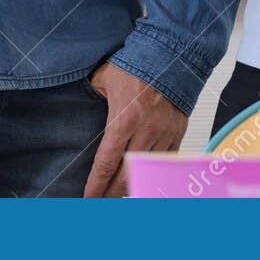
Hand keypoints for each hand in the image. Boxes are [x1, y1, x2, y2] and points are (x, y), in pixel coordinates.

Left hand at [83, 61, 188, 196]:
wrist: (174, 54)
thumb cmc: (140, 62)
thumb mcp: (105, 78)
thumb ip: (93, 96)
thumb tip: (82, 106)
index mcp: (124, 119)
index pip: (106, 162)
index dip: (96, 185)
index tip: (88, 198)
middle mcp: (145, 131)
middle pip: (126, 175)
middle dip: (111, 194)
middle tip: (100, 205)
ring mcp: (164, 134)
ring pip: (146, 172)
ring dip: (132, 187)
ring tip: (120, 197)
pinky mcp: (178, 132)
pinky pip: (165, 161)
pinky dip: (154, 173)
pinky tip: (145, 181)